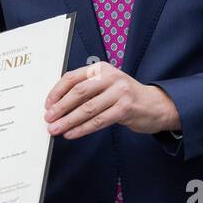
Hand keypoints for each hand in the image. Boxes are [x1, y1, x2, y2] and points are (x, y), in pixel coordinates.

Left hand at [44, 61, 178, 138]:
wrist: (155, 105)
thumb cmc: (124, 96)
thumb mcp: (105, 86)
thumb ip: (86, 90)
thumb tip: (57, 106)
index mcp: (101, 69)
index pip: (72, 77)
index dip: (57, 92)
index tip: (47, 104)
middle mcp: (110, 77)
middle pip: (79, 92)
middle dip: (60, 107)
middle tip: (48, 118)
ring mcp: (120, 92)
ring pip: (88, 108)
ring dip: (69, 121)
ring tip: (56, 129)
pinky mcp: (126, 108)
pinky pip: (99, 121)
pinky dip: (82, 129)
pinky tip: (72, 134)